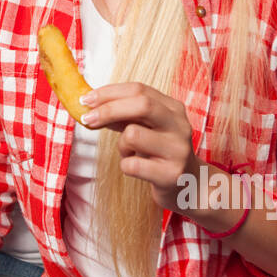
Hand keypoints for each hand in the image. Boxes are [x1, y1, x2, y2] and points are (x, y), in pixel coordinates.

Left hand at [78, 82, 195, 212]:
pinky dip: (126, 165)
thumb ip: (124, 115)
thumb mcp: (147, 128)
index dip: (108, 92)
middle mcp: (179, 125)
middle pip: (141, 104)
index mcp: (173, 108)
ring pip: (133, 135)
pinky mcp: (171, 175)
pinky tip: (137, 168)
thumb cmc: (161, 152)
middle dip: (108, 109)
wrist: (191, 187)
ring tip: (129, 152)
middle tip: (87, 119)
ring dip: (121, 145)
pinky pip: (131, 164)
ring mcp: (177, 150)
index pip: (139, 90)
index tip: (85, 99)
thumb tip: (90, 104)